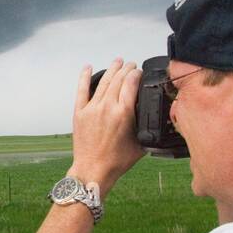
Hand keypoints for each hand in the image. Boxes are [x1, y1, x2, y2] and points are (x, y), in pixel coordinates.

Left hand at [69, 58, 144, 198]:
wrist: (93, 170)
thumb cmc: (116, 161)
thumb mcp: (140, 144)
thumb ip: (146, 128)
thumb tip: (152, 119)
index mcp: (123, 113)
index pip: (131, 83)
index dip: (136, 74)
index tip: (139, 72)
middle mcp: (107, 107)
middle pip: (118, 79)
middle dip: (126, 69)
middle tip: (131, 65)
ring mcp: (92, 108)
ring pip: (103, 82)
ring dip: (112, 69)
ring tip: (118, 62)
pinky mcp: (79, 112)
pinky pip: (81, 90)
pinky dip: (84, 77)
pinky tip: (88, 67)